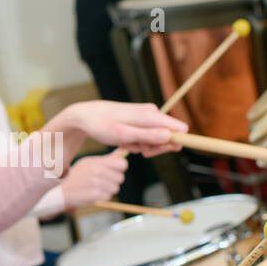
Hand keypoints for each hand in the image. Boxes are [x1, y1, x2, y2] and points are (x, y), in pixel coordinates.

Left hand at [48, 101, 186, 157]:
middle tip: (137, 150)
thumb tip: (170, 137)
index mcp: (152, 116)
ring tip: (126, 143)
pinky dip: (137, 142)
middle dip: (155, 148)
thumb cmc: (101, 124)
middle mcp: (153, 114)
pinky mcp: (142, 121)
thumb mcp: (123, 135)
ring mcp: (147, 117)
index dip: (174, 143)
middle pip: (170, 137)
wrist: (86, 116)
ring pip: (158, 139)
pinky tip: (124, 141)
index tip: (155, 151)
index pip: (181, 129)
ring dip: (144, 146)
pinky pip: (147, 137)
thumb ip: (147, 136)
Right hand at [58, 151, 127, 209]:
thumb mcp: (89, 163)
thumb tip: (123, 151)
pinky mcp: (94, 195)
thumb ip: (107, 159)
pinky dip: (102, 197)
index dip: (120, 169)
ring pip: (115, 188)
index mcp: (96, 161)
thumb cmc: (76, 176)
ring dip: (108, 190)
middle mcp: (96, 170)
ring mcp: (95, 183)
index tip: (113, 172)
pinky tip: (92, 194)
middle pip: (120, 178)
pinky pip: (108, 197)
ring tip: (96, 188)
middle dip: (113, 181)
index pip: (122, 164)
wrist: (60, 190)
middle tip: (102, 182)